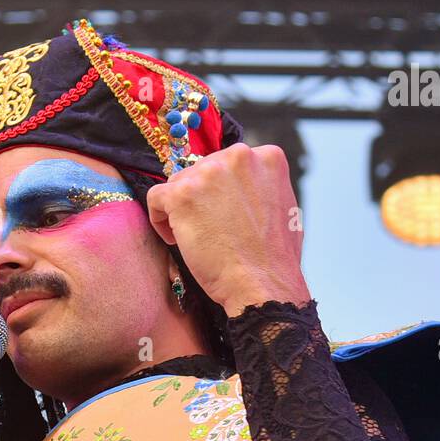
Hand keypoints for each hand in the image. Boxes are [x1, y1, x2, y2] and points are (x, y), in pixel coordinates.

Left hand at [145, 143, 311, 316]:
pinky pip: (156, 197)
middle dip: (200, 200)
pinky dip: (160, 219)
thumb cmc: (274, 258)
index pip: (227, 164)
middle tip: (207, 230)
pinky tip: (175, 239)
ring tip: (194, 239)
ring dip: (180, 210)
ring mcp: (209, 172)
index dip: (221, 192)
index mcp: (267, 157)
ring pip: (178, 182)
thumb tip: (240, 188)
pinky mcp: (183, 194)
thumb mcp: (283, 207)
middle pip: (201, 170)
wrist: (262, 284)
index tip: (222, 215)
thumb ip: (261, 187)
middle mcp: (239, 156)